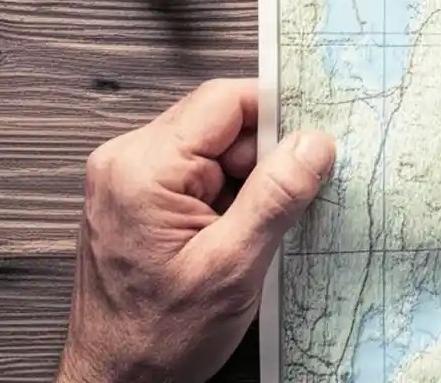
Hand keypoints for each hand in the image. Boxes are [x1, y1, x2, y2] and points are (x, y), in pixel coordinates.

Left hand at [57, 79, 335, 382]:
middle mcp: (126, 163)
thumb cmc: (157, 339)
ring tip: (251, 234)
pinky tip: (235, 236)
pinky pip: (197, 174)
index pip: (223, 101)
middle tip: (286, 205)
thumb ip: (275, 196)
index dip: (276, 115)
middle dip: (263, 158)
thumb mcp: (233, 268)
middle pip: (220, 123)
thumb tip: (313, 143)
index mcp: (143, 169)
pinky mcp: (137, 199)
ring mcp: (128, 180)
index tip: (314, 141)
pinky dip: (227, 197)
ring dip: (246, 182)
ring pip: (213, 150)